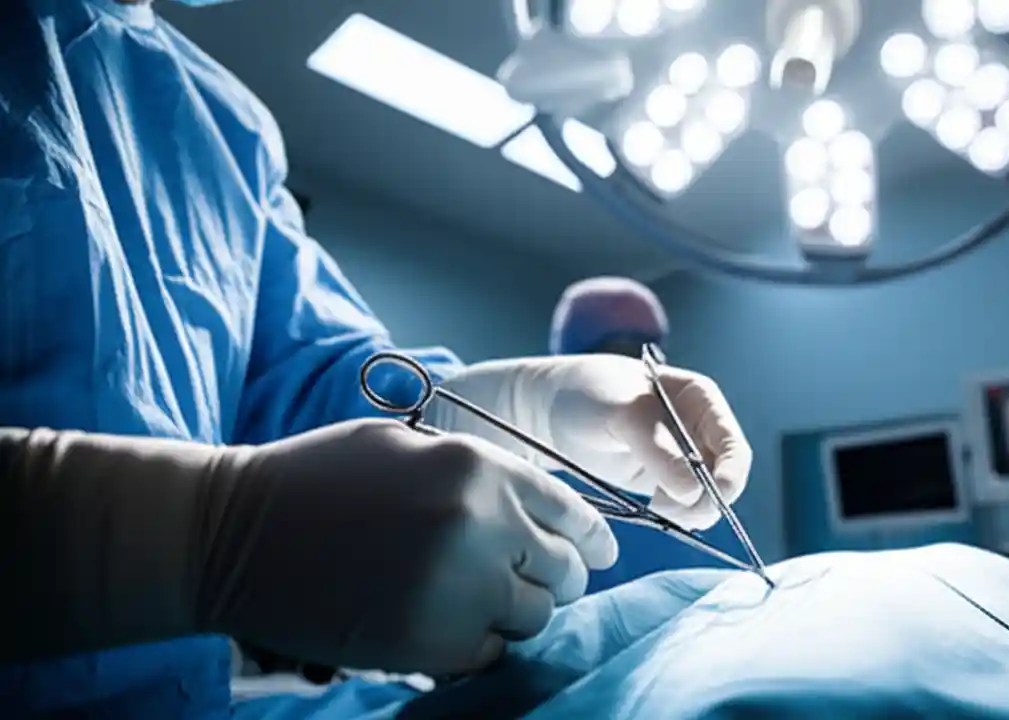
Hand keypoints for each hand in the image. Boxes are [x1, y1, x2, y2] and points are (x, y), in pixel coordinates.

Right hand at [196, 419, 617, 674]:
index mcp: (478, 469)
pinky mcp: (427, 644)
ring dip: (516, 612)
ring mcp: (457, 589)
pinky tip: (446, 624)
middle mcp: (480, 526)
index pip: (574, 512)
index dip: (592, 538)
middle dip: (555, 577)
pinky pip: (491, 654)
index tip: (595, 553)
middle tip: (528, 581)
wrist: (233, 534)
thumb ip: (478, 471)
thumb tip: (540, 506)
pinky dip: (480, 645)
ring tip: (476, 601)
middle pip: (565, 571)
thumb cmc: (318, 477)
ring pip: (535, 617)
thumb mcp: (406, 445)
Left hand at [433, 356, 751, 529]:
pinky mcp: (660, 479)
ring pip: (705, 495)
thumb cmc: (585, 394)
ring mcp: (679, 456)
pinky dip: (675, 515)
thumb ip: (658, 449)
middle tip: (679, 514)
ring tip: (658, 510)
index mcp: (699, 399)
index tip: (718, 497)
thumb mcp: (622, 413)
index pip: (732, 443)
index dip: (733, 474)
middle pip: (725, 475)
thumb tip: (693, 492)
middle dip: (709, 499)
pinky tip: (655, 512)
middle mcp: (696, 428)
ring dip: (690, 511)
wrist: (546, 410)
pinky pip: (681, 504)